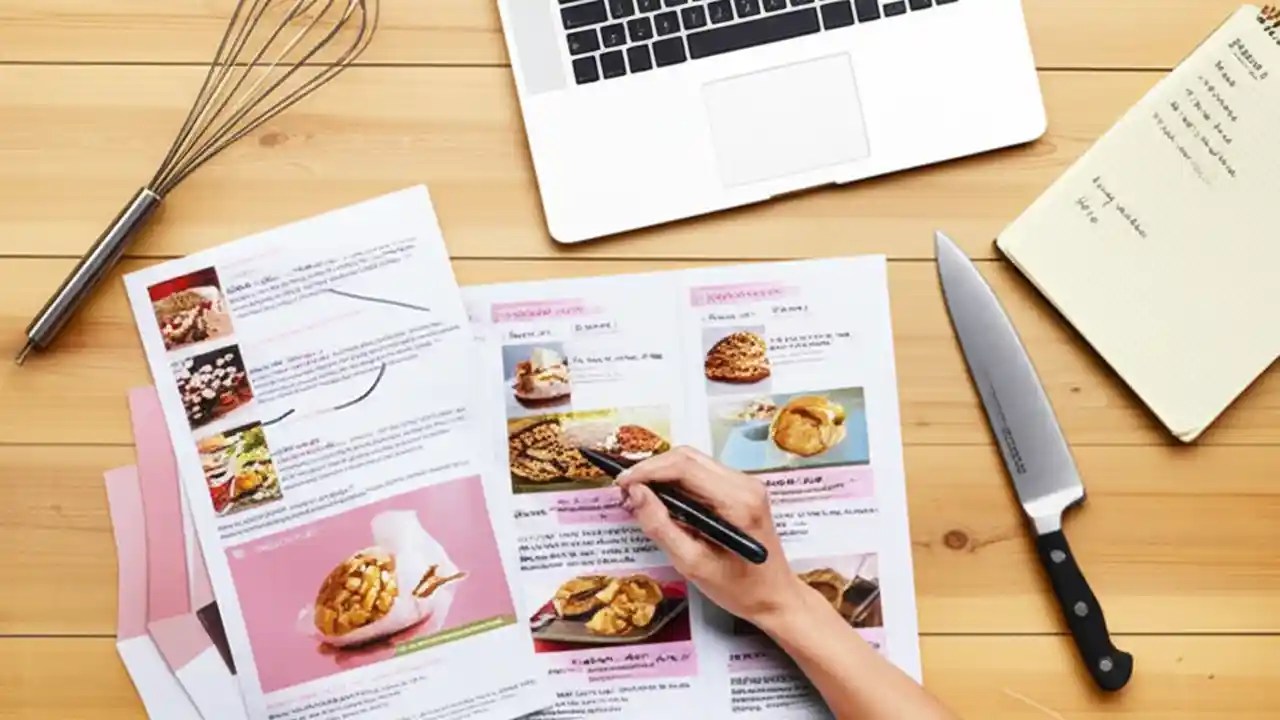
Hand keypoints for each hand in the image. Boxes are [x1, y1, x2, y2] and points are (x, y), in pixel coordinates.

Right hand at [618, 447, 809, 628]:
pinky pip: (702, 474)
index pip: (683, 466)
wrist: (775, 597)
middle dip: (652, 470)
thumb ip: (661, 527)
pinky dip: (677, 483)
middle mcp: (745, 484)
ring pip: (693, 462)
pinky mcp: (741, 489)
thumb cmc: (740, 588)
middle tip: (627, 492)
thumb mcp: (692, 564)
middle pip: (687, 457)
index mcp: (737, 501)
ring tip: (640, 498)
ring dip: (663, 475)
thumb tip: (636, 493)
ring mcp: (746, 484)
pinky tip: (664, 502)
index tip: (622, 484)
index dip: (647, 470)